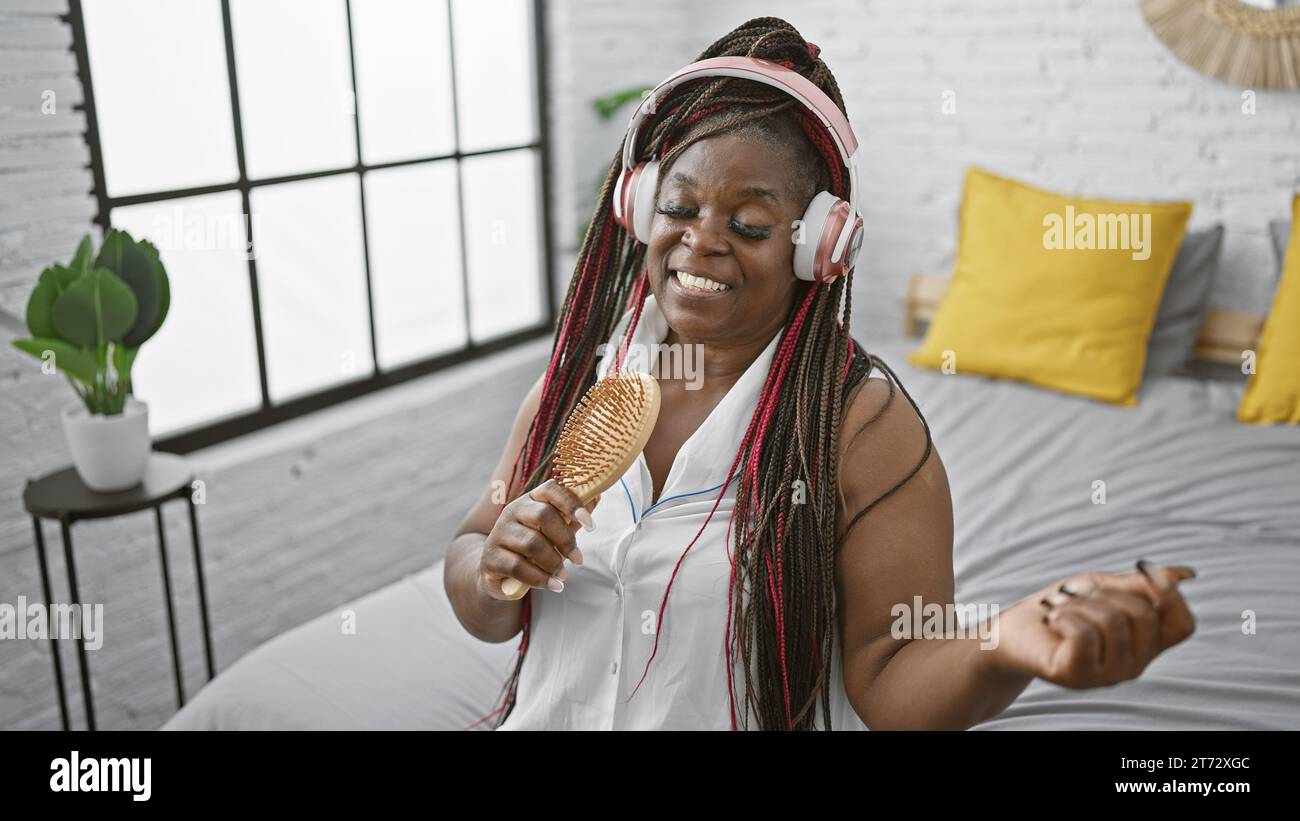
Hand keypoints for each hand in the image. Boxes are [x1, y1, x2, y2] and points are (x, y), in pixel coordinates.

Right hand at [478, 479, 599, 600]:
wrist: (499, 573)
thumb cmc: (532, 548)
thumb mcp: (553, 532)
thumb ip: (571, 518)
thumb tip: (597, 496)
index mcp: (530, 500)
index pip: (551, 489)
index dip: (572, 503)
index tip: (591, 525)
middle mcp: (512, 511)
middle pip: (543, 515)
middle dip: (566, 540)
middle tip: (577, 559)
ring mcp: (498, 533)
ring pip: (532, 543)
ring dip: (554, 562)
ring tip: (563, 574)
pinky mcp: (491, 558)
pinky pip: (518, 567)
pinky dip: (541, 579)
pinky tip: (553, 585)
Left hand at [986, 560, 1195, 688]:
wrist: (1011, 630)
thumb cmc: (1060, 608)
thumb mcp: (1102, 589)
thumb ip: (1139, 585)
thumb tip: (1184, 575)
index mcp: (1145, 644)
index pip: (1183, 625)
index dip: (1170, 594)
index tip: (1143, 568)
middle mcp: (1134, 665)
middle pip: (1144, 615)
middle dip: (1106, 592)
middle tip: (1077, 595)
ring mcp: (1107, 675)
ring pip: (1112, 621)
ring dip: (1079, 603)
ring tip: (1060, 611)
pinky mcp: (1077, 676)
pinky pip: (1084, 635)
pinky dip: (1064, 617)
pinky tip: (1052, 623)